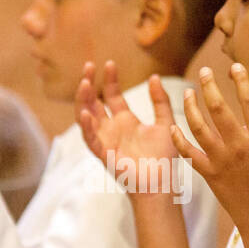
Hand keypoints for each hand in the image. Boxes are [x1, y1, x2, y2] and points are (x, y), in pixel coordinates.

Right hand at [76, 61, 180, 199]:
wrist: (162, 184)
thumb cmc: (164, 159)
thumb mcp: (166, 124)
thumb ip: (161, 101)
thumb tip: (154, 77)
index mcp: (126, 121)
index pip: (112, 95)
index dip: (109, 79)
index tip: (109, 63)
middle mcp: (112, 129)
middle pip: (94, 102)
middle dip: (89, 84)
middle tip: (88, 66)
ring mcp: (106, 141)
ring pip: (86, 118)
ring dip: (82, 101)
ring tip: (83, 84)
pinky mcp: (104, 155)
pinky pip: (90, 140)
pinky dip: (86, 127)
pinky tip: (85, 113)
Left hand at [172, 64, 248, 233]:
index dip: (242, 80)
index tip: (235, 67)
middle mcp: (238, 147)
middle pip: (218, 108)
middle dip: (208, 85)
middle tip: (204, 72)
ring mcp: (220, 161)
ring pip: (198, 127)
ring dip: (189, 106)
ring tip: (187, 93)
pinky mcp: (208, 174)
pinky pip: (188, 153)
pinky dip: (178, 139)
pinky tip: (173, 125)